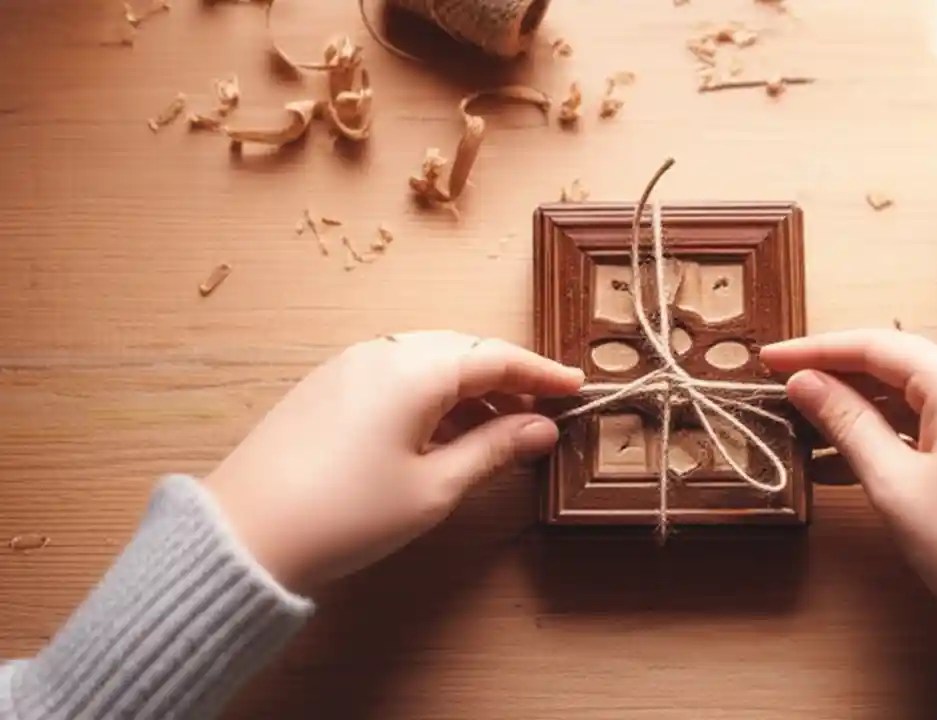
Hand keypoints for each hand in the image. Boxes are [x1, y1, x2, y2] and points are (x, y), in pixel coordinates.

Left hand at [204, 332, 583, 591]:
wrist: (245, 535)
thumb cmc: (345, 514)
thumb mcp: (433, 488)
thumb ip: (494, 450)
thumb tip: (540, 429)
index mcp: (414, 368)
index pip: (496, 355)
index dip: (542, 371)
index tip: (577, 385)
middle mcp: (382, 351)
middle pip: (463, 351)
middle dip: (508, 379)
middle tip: (543, 413)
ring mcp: (349, 366)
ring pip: (429, 362)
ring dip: (470, 390)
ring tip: (500, 433)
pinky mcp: (328, 387)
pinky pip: (396, 374)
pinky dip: (433, 397)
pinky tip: (446, 435)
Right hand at [761, 330, 936, 669]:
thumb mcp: (894, 483)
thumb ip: (846, 424)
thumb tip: (804, 383)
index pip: (874, 345)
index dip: (815, 350)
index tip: (768, 358)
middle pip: (894, 363)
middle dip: (835, 377)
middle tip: (780, 389)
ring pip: (909, 394)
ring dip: (858, 409)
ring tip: (803, 427)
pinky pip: (930, 420)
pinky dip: (888, 432)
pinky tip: (844, 458)